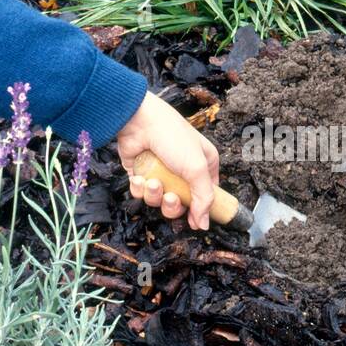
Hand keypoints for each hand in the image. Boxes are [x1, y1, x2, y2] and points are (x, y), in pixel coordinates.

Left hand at [115, 91, 220, 229]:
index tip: (194, 221)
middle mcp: (183, 170)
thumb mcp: (197, 168)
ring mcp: (161, 172)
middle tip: (170, 197)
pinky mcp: (142, 172)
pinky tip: (140, 177)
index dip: (200, 210)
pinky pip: (141, 192)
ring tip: (152, 183)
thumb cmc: (172, 136)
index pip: (206, 195)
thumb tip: (204, 225)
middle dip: (173, 205)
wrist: (139, 121)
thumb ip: (203, 199)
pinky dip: (139, 188)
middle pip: (181, 203)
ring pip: (159, 200)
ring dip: (154, 195)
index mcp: (203, 165)